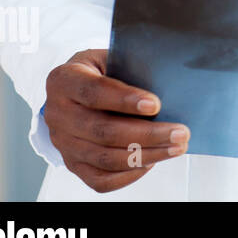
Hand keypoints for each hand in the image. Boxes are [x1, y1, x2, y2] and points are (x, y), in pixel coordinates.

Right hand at [42, 49, 189, 192]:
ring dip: (146, 155)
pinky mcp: (72, 163)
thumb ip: (133, 68)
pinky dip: (129, 174)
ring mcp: (62, 142)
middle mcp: (58, 113)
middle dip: (147, 134)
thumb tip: (170, 85)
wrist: (77, 89)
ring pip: (105, 157)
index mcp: (64, 80)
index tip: (156, 104)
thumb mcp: (112, 57)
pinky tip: (151, 162)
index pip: (93, 92)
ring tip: (176, 148)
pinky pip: (100, 179)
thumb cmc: (102, 70)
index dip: (124, 100)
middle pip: (102, 131)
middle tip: (180, 132)